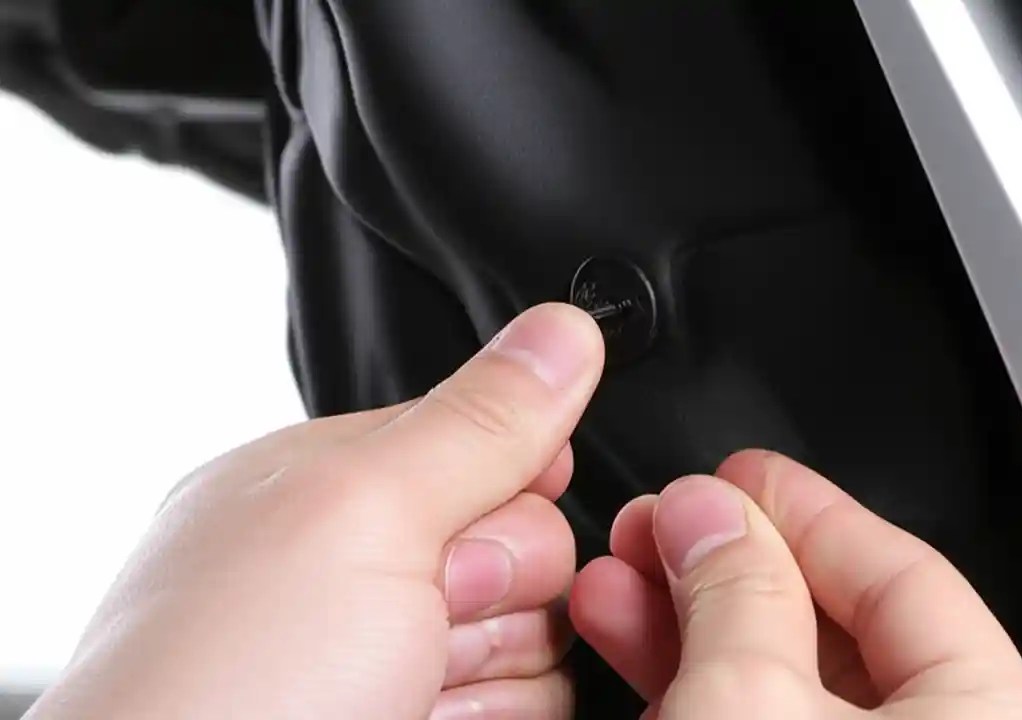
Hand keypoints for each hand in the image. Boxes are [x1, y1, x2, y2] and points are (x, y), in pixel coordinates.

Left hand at [27, 304, 604, 719]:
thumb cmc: (220, 693)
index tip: (470, 521)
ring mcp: (404, 662)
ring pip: (548, 632)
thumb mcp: (358, 514)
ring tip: (405, 690)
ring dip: (495, 665)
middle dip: (497, 585)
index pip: (487, 442)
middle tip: (419, 617)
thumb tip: (564, 331)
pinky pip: (541, 704)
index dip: (508, 483)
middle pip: (533, 542)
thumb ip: (476, 422)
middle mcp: (370, 575)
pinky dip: (495, 719)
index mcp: (331, 492)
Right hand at [571, 450, 1021, 718]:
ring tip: (611, 585)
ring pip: (775, 686)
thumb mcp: (755, 706)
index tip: (737, 475)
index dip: (809, 511)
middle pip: (831, 628)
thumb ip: (739, 591)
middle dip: (725, 564)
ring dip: (685, 626)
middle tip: (656, 525)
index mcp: (988, 718)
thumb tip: (711, 513)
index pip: (906, 574)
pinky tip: (626, 653)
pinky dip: (686, 691)